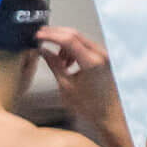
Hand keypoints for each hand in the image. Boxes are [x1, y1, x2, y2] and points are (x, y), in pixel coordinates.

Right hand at [40, 27, 126, 141]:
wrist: (107, 112)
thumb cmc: (89, 105)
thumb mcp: (65, 86)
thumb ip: (54, 65)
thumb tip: (44, 51)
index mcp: (91, 61)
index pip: (68, 40)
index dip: (51, 35)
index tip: (38, 35)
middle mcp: (100, 54)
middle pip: (74, 34)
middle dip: (56, 34)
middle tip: (41, 36)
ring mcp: (103, 54)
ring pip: (79, 39)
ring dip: (64, 45)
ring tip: (58, 61)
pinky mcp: (103, 57)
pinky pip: (85, 46)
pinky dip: (73, 50)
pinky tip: (68, 63)